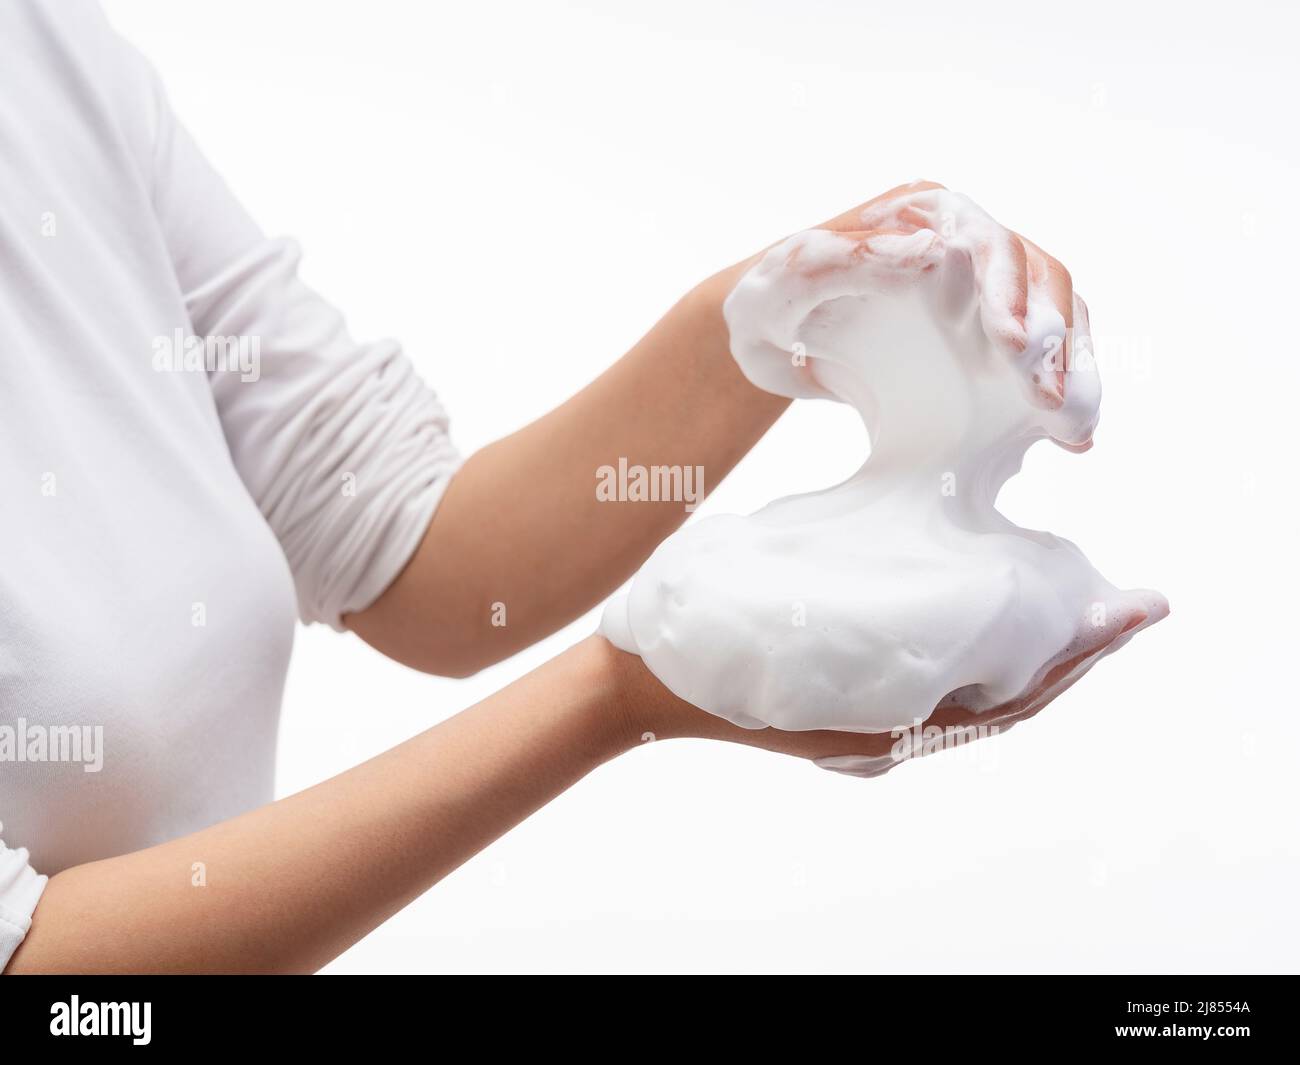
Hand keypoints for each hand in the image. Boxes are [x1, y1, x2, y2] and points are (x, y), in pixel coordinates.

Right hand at [608, 597, 1157, 777]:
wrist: (646, 678)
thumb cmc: (709, 652)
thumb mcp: (792, 637)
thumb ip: (870, 637)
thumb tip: (970, 627)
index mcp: (887, 725)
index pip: (1011, 702)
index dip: (1075, 660)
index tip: (1130, 614)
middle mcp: (891, 724)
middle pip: (1010, 695)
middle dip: (1076, 650)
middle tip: (1137, 601)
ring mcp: (873, 704)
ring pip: (980, 685)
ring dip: (1037, 646)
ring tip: (1084, 599)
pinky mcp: (856, 680)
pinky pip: (937, 668)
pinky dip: (982, 641)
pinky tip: (993, 599)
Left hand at [703, 179, 1089, 434]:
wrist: (761, 337)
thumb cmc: (771, 296)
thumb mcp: (793, 275)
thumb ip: (858, 259)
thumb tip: (944, 252)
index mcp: (926, 216)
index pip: (990, 244)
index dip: (1011, 294)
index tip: (1018, 348)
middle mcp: (967, 246)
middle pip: (1038, 282)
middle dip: (1054, 342)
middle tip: (1051, 402)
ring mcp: (980, 296)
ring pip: (1052, 322)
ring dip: (1070, 373)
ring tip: (1075, 427)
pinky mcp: (982, 344)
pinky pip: (1034, 364)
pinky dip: (1057, 395)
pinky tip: (1071, 437)